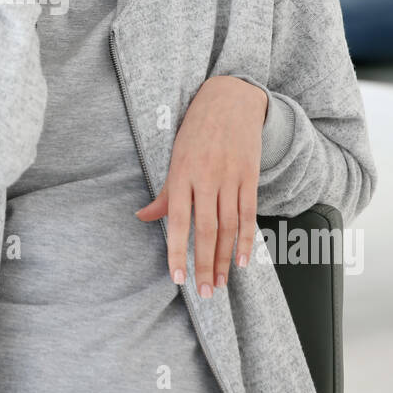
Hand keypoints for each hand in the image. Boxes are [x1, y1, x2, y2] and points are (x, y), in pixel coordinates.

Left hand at [136, 75, 267, 296]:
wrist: (230, 99)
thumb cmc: (196, 129)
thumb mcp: (174, 156)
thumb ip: (164, 193)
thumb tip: (143, 217)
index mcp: (181, 174)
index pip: (178, 221)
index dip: (177, 252)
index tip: (178, 278)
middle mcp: (206, 178)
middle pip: (206, 230)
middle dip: (204, 265)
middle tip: (204, 293)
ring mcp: (230, 178)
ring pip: (228, 227)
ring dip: (225, 260)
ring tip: (220, 284)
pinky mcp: (250, 177)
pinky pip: (249, 215)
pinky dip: (246, 240)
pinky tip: (243, 261)